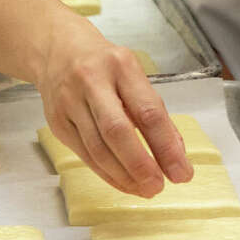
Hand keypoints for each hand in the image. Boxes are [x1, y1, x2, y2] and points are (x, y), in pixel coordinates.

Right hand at [35, 13, 193, 196]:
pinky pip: (85, 155)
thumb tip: (175, 152)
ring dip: (124, 175)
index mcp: (121, 66)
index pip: (148, 110)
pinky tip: (124, 182)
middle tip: (159, 186)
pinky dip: (107, 174)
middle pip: (117, 131)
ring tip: (145, 189)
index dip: (166, 145)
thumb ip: (154, 111)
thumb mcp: (133, 75)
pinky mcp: (56, 122)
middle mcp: (92, 81)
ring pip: (97, 149)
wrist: (58, 51)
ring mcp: (69, 102)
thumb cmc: (105, 65)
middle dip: (141, 164)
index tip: (182, 171)